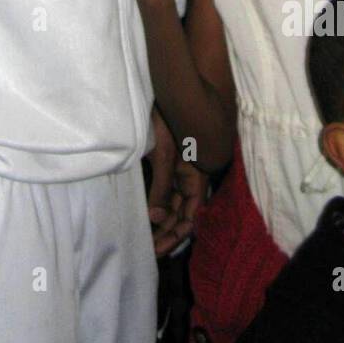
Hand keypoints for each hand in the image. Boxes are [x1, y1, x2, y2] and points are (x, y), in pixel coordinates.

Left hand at [147, 107, 204, 255]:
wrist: (168, 92)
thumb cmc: (169, 120)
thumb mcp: (163, 155)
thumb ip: (163, 186)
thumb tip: (157, 219)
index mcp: (196, 177)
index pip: (190, 216)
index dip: (176, 235)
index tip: (158, 250)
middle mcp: (191, 177)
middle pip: (183, 213)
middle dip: (167, 233)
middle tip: (148, 250)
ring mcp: (180, 170)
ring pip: (175, 203)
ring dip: (162, 221)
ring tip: (146, 237)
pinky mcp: (168, 161)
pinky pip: (167, 189)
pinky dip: (158, 204)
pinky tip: (147, 214)